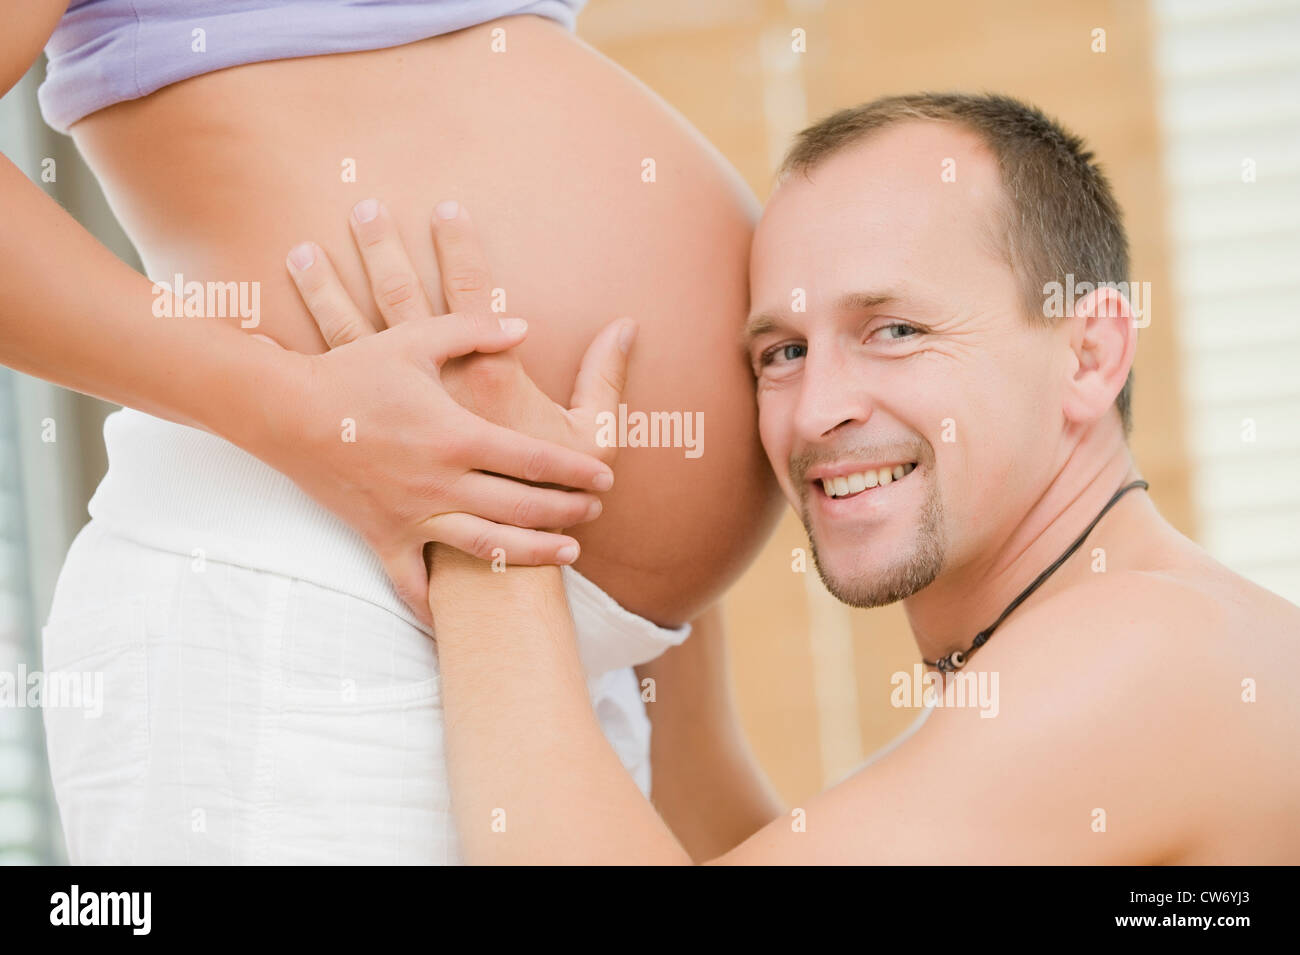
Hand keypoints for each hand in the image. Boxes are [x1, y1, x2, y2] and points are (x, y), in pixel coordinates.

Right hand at [276, 199, 634, 617]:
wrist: (284, 411)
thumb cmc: (354, 372)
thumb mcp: (416, 340)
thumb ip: (476, 330)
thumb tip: (525, 324)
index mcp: (457, 436)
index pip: (534, 461)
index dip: (576, 471)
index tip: (606, 478)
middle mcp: (441, 483)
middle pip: (522, 508)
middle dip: (567, 512)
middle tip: (596, 511)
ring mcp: (412, 516)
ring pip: (486, 547)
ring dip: (533, 554)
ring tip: (568, 553)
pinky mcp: (382, 537)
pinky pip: (412, 584)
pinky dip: (437, 605)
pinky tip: (465, 618)